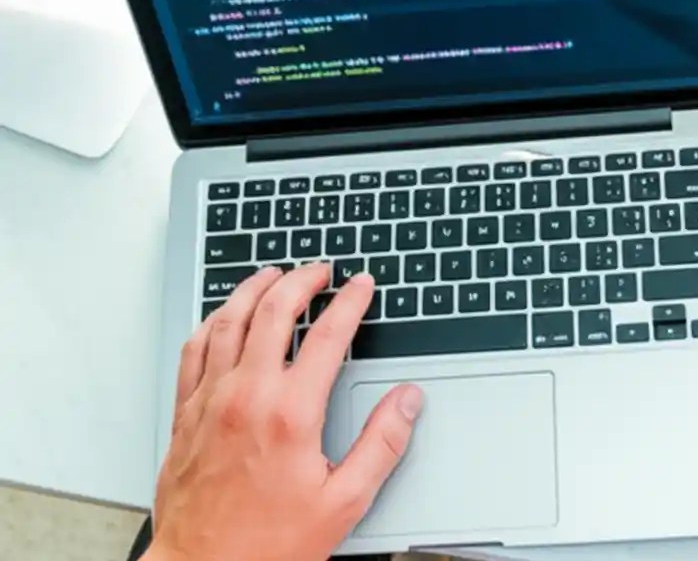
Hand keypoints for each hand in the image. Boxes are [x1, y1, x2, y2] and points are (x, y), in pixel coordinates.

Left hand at [144, 264, 423, 560]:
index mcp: (290, 415)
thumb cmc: (267, 545)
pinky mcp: (185, 415)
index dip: (349, 302)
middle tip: (320, 270)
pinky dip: (212, 322)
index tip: (361, 287)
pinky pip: (194, 350)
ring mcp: (210, 402)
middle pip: (272, 312)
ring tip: (273, 275)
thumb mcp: (344, 501)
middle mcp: (246, 397)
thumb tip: (406, 401)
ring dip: (253, 290)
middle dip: (301, 281)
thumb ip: (382, 444)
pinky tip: (223, 316)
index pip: (326, 336)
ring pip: (228, 321)